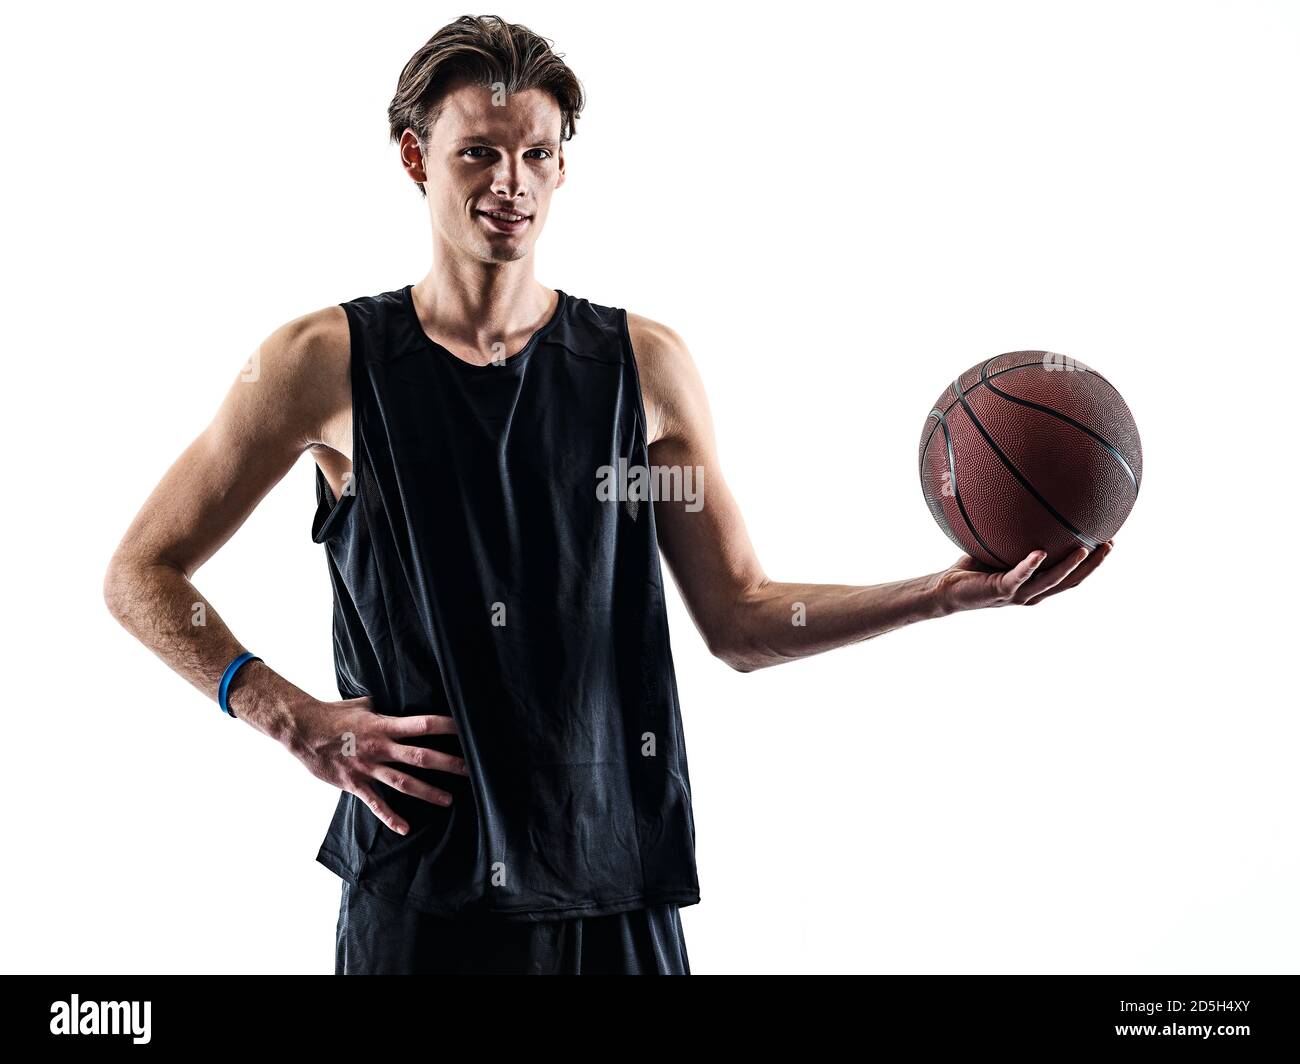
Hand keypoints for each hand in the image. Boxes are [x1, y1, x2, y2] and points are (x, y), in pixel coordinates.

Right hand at [283, 696, 469, 836]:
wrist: (301, 730)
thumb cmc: (333, 714)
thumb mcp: (362, 704)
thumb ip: (381, 708)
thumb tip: (393, 702)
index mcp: (384, 725)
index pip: (422, 724)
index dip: (446, 726)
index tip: (467, 728)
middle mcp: (380, 747)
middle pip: (420, 757)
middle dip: (448, 763)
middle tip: (471, 770)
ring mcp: (368, 767)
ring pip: (403, 782)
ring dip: (428, 792)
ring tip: (449, 800)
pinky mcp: (355, 784)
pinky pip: (376, 803)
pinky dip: (390, 817)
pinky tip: (405, 828)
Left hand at [937, 539, 1114, 611]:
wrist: (947, 589)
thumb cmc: (973, 567)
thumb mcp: (1000, 546)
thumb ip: (1017, 531)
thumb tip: (1026, 498)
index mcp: (1037, 583)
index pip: (1073, 575)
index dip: (1094, 562)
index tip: (1112, 541)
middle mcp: (1033, 592)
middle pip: (1072, 581)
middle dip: (1093, 564)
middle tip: (1111, 544)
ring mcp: (1019, 593)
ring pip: (1051, 582)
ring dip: (1070, 567)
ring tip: (1087, 550)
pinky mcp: (1001, 590)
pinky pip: (1018, 576)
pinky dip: (1030, 565)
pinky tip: (1040, 552)